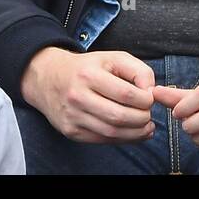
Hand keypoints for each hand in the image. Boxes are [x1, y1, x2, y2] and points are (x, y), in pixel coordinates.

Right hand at [20, 47, 155, 142]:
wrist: (48, 78)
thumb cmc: (87, 67)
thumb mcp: (113, 58)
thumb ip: (138, 70)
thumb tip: (151, 92)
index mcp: (89, 75)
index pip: (126, 94)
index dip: (145, 100)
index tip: (151, 98)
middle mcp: (77, 97)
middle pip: (119, 116)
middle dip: (142, 119)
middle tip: (150, 115)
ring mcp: (72, 117)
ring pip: (111, 132)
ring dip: (135, 133)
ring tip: (147, 127)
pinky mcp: (70, 131)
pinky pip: (101, 140)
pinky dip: (122, 139)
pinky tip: (133, 134)